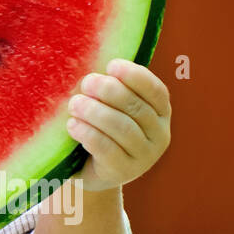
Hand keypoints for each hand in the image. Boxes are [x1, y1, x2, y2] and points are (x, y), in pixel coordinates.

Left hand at [66, 59, 171, 191]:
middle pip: (136, 108)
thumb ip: (112, 87)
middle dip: (109, 91)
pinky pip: (107, 149)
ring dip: (95, 112)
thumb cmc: (102, 127)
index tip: (112, 65)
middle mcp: (159, 135)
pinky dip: (88, 133)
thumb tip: (93, 61)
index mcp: (160, 112)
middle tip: (86, 83)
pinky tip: (73, 125)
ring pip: (122, 128)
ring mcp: (144, 157)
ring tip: (74, 104)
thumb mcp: (112, 106)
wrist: (91, 169)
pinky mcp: (124, 172)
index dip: (135, 76)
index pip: (156, 91)